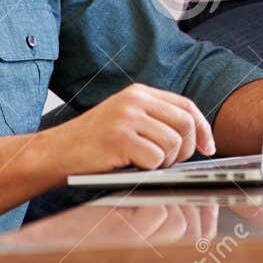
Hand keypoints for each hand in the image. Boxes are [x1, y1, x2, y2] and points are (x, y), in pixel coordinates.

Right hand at [51, 84, 215, 173]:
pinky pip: (155, 158)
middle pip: (185, 123)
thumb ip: (154, 119)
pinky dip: (150, 169)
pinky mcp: (119, 138)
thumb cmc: (91, 143)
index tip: (208, 147)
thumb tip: (193, 136)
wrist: (54, 152)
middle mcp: (135, 100)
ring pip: (173, 143)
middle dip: (187, 149)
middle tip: (173, 163)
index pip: (186, 106)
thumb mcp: (124, 119)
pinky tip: (134, 167)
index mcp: (139, 93)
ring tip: (148, 165)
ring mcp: (126, 118)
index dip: (203, 128)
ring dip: (167, 161)